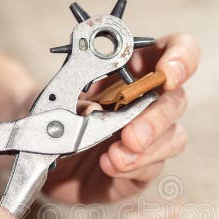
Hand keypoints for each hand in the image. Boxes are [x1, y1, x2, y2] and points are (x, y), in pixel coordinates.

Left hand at [42, 33, 199, 203]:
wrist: (38, 154)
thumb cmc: (53, 114)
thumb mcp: (55, 97)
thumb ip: (75, 99)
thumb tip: (93, 109)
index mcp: (136, 66)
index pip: (177, 50)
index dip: (181, 57)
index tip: (168, 74)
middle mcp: (149, 99)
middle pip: (177, 100)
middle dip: (158, 117)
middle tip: (132, 134)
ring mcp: (150, 136)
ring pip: (174, 138)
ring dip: (148, 148)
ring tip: (117, 156)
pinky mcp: (142, 167)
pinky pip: (151, 168)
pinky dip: (132, 167)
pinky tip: (109, 166)